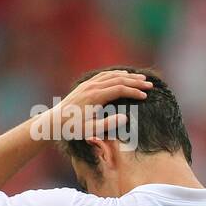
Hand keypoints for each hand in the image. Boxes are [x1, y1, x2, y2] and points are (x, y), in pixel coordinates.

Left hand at [36, 69, 152, 142]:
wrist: (54, 121)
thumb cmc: (73, 129)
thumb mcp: (91, 130)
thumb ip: (108, 124)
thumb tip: (125, 117)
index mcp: (95, 96)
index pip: (119, 89)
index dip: (134, 91)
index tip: (145, 96)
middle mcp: (92, 87)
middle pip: (118, 79)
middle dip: (135, 81)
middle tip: (150, 84)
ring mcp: (88, 84)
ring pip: (112, 75)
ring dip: (128, 76)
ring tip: (141, 78)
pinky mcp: (85, 85)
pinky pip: (104, 75)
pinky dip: (116, 74)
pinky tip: (123, 76)